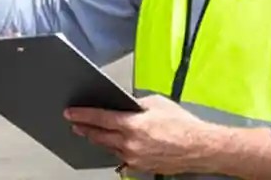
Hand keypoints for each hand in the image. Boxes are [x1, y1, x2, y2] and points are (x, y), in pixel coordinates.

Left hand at [65, 95, 214, 175]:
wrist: (199, 147)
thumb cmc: (182, 125)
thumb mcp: (157, 103)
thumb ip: (136, 104)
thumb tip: (125, 103)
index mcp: (133, 125)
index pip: (100, 118)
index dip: (83, 115)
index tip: (71, 113)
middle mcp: (131, 143)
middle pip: (99, 136)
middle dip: (85, 129)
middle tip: (75, 124)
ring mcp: (135, 158)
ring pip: (109, 148)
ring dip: (98, 140)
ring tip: (89, 133)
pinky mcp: (141, 166)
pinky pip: (121, 157)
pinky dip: (115, 150)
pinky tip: (112, 145)